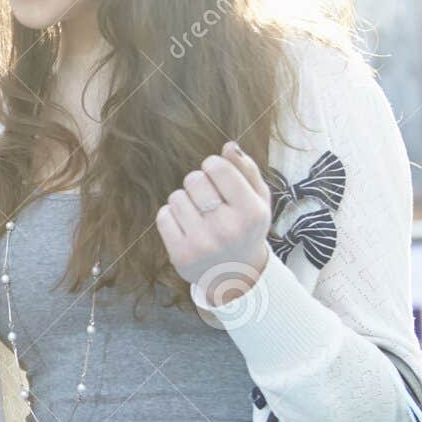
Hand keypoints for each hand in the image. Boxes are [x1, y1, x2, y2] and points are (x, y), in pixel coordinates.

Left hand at [156, 141, 271, 305]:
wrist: (236, 275)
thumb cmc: (246, 228)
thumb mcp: (258, 200)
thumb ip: (246, 170)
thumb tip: (228, 146)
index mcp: (251, 212)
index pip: (218, 167)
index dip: (213, 166)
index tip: (217, 176)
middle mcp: (228, 229)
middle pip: (194, 179)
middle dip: (198, 183)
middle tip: (208, 200)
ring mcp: (203, 244)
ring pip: (176, 196)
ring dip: (184, 201)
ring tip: (198, 216)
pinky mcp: (181, 255)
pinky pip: (163, 216)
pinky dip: (171, 216)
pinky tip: (186, 227)